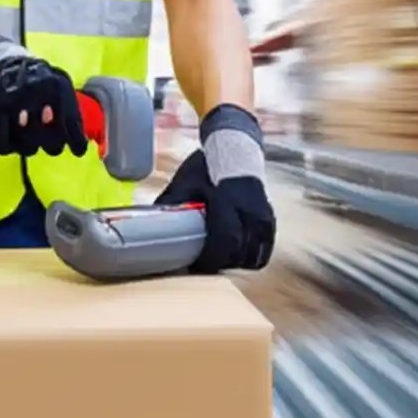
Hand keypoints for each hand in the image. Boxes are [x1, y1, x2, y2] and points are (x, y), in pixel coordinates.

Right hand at [0, 29, 87, 156]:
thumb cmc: (35, 78)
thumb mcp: (58, 83)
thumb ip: (68, 107)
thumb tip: (78, 139)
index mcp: (57, 85)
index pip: (72, 124)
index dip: (76, 142)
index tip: (78, 150)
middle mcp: (35, 92)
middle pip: (52, 142)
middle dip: (53, 146)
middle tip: (52, 143)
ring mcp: (12, 103)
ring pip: (28, 147)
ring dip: (31, 146)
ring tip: (29, 137)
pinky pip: (2, 144)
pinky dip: (8, 146)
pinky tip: (12, 142)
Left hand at [155, 105, 274, 272]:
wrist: (236, 151)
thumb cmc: (206, 169)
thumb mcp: (184, 184)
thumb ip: (171, 206)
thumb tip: (147, 228)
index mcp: (228, 201)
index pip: (225, 242)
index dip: (210, 260)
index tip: (195, 266)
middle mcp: (250, 212)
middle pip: (238, 255)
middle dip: (219, 263)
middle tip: (202, 264)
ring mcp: (263, 218)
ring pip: (252, 258)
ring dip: (234, 263)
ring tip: (218, 258)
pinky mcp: (270, 223)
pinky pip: (263, 253)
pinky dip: (249, 258)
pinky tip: (235, 254)